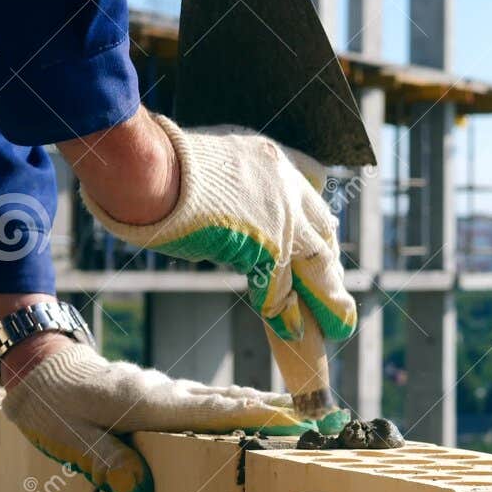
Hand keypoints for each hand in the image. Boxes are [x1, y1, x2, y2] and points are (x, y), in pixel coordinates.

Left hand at [1, 341, 346, 491]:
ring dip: (258, 404)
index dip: (253, 417)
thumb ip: (105, 462)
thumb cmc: (48, 404)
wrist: (34, 365)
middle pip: (227, 400)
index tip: (293, 420)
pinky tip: (248, 411)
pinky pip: (205, 399)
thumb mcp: (66, 438)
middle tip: (315, 418)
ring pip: (219, 397)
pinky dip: (234, 404)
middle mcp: (163, 392)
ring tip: (297, 414)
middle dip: (272, 408)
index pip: (210, 412)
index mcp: (146, 404)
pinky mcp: (158, 392)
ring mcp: (163, 389)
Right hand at [80, 114, 356, 343]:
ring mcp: (281, 215)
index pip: (311, 193)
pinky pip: (281, 286)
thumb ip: (230, 203)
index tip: (324, 248)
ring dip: (326, 299)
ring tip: (338, 325)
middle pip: (322, 233)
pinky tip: (292, 331)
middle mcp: (284, 185)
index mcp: (270, 160)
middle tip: (338, 298)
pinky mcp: (268, 245)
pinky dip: (285, 313)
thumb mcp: (208, 176)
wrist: (153, 171)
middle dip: (330, 269)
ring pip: (314, 264)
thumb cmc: (161, 171)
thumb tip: (225, 240)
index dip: (317, 229)